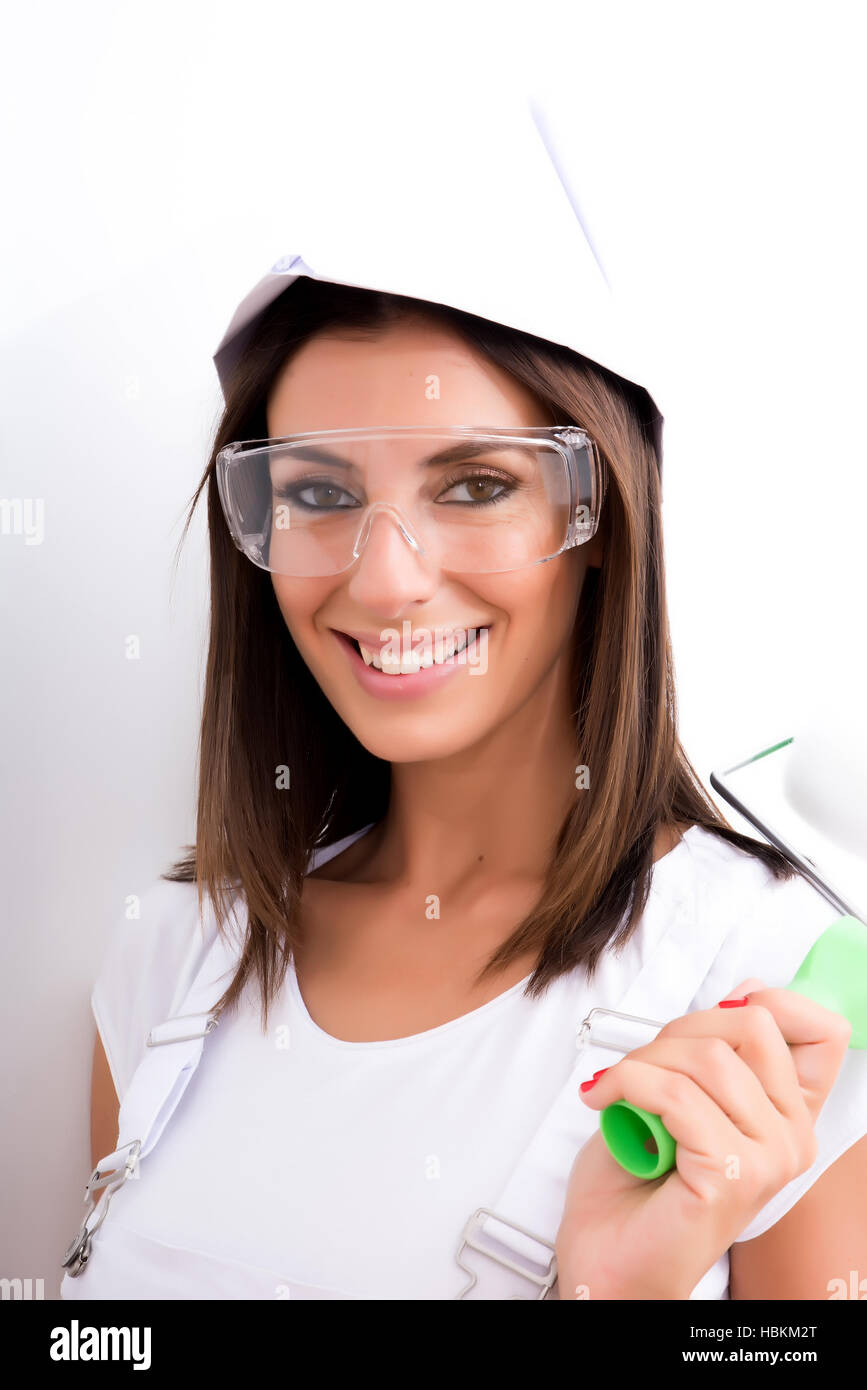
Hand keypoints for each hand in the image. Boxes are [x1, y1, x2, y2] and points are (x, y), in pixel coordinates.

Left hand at [555, 976, 851, 1298]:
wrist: (606, 1259)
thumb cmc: (635, 1181)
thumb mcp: (677, 1092)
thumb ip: (714, 1050)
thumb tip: (742, 993)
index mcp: (786, 1114)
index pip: (822, 1031)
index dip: (768, 1001)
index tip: (714, 1013)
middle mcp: (791, 1137)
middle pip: (753, 1026)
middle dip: (679, 1030)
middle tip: (639, 1064)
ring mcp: (769, 1159)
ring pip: (709, 1059)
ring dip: (644, 1062)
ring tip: (615, 1089)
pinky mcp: (733, 1176)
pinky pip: (677, 1095)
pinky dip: (628, 1084)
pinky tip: (604, 1101)